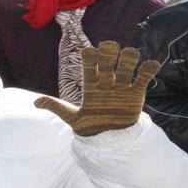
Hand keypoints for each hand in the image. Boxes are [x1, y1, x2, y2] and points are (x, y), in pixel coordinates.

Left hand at [35, 41, 159, 136]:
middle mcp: (107, 82)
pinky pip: (144, 78)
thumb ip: (57, 108)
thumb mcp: (72, 119)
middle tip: (109, 48)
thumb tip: (35, 103)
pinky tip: (152, 64)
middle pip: (108, 61)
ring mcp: (123, 86)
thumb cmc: (90, 126)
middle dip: (109, 53)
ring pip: (126, 65)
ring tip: (130, 56)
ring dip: (128, 58)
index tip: (88, 52)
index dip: (90, 58)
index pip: (89, 66)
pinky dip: (148, 69)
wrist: (109, 138)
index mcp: (91, 85)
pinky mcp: (137, 93)